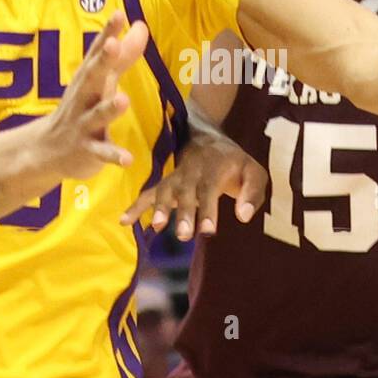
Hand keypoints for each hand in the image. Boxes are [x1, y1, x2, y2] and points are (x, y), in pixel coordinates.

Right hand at [38, 12, 147, 182]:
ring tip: (124, 100)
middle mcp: (83, 98)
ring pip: (97, 116)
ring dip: (109, 108)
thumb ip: (123, 56)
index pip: (97, 52)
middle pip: (92, 77)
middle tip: (113, 44)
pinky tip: (128, 159)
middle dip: (102, 61)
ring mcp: (83, 124)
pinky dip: (113, 156)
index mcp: (88, 79)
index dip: (108, 33)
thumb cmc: (81, 108)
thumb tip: (141, 25)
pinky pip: (101, 153)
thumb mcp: (101, 81)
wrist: (46, 150)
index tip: (119, 14)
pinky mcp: (87, 150)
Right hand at [121, 126, 266, 239]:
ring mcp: (175, 178)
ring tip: (156, 226)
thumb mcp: (254, 172)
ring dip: (159, 208)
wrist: (209, 142)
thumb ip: (252, 194)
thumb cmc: (236, 164)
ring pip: (165, 191)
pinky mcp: (165, 184)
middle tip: (183, 235)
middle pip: (185, 193)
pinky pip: (148, 193)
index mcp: (214, 168)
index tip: (208, 230)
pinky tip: (123, 221)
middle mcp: (192, 173)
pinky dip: (135, 206)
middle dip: (183, 213)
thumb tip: (243, 216)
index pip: (210, 190)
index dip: (208, 210)